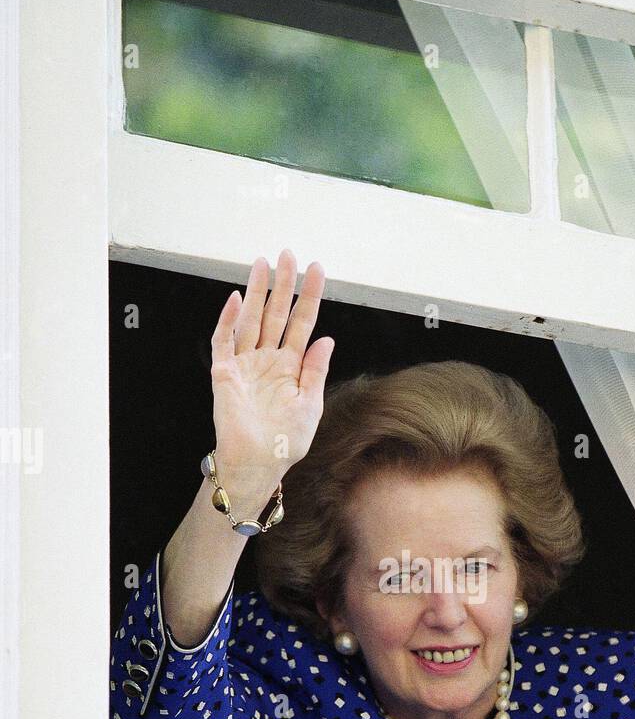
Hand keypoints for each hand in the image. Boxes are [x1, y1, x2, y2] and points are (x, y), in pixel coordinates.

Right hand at [209, 249, 332, 493]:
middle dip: (282, 284)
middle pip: (275, 313)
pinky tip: (235, 300)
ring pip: (250, 319)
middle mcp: (267, 360)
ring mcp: (245, 364)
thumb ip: (315, 370)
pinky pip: (223, 342)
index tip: (317, 270)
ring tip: (263, 263)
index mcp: (290, 366)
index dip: (309, 296)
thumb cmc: (286, 442)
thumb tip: (326, 339)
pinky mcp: (224, 374)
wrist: (259, 464)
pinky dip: (227, 321)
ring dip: (255, 291)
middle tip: (287, 254)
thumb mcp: (311, 404)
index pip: (302, 322)